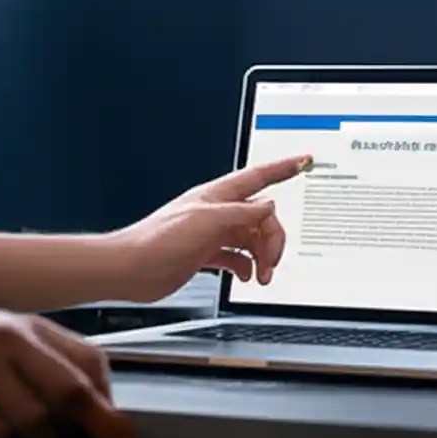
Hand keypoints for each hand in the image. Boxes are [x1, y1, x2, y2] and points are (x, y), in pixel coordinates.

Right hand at [0, 297, 134, 437]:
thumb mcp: (12, 339)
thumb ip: (51, 362)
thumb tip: (96, 402)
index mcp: (34, 328)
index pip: (90, 360)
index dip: (110, 398)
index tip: (123, 427)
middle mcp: (12, 340)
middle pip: (70, 389)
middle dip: (100, 425)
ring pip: (34, 418)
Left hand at [109, 155, 310, 302]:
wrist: (131, 270)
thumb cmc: (158, 240)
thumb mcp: (208, 220)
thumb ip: (243, 212)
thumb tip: (270, 206)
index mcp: (219, 196)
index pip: (260, 176)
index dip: (285, 167)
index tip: (305, 161)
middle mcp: (219, 212)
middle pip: (263, 218)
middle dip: (274, 239)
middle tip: (272, 261)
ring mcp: (213, 233)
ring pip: (252, 239)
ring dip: (262, 257)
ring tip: (261, 276)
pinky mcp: (207, 254)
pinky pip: (238, 257)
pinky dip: (246, 267)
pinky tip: (245, 276)